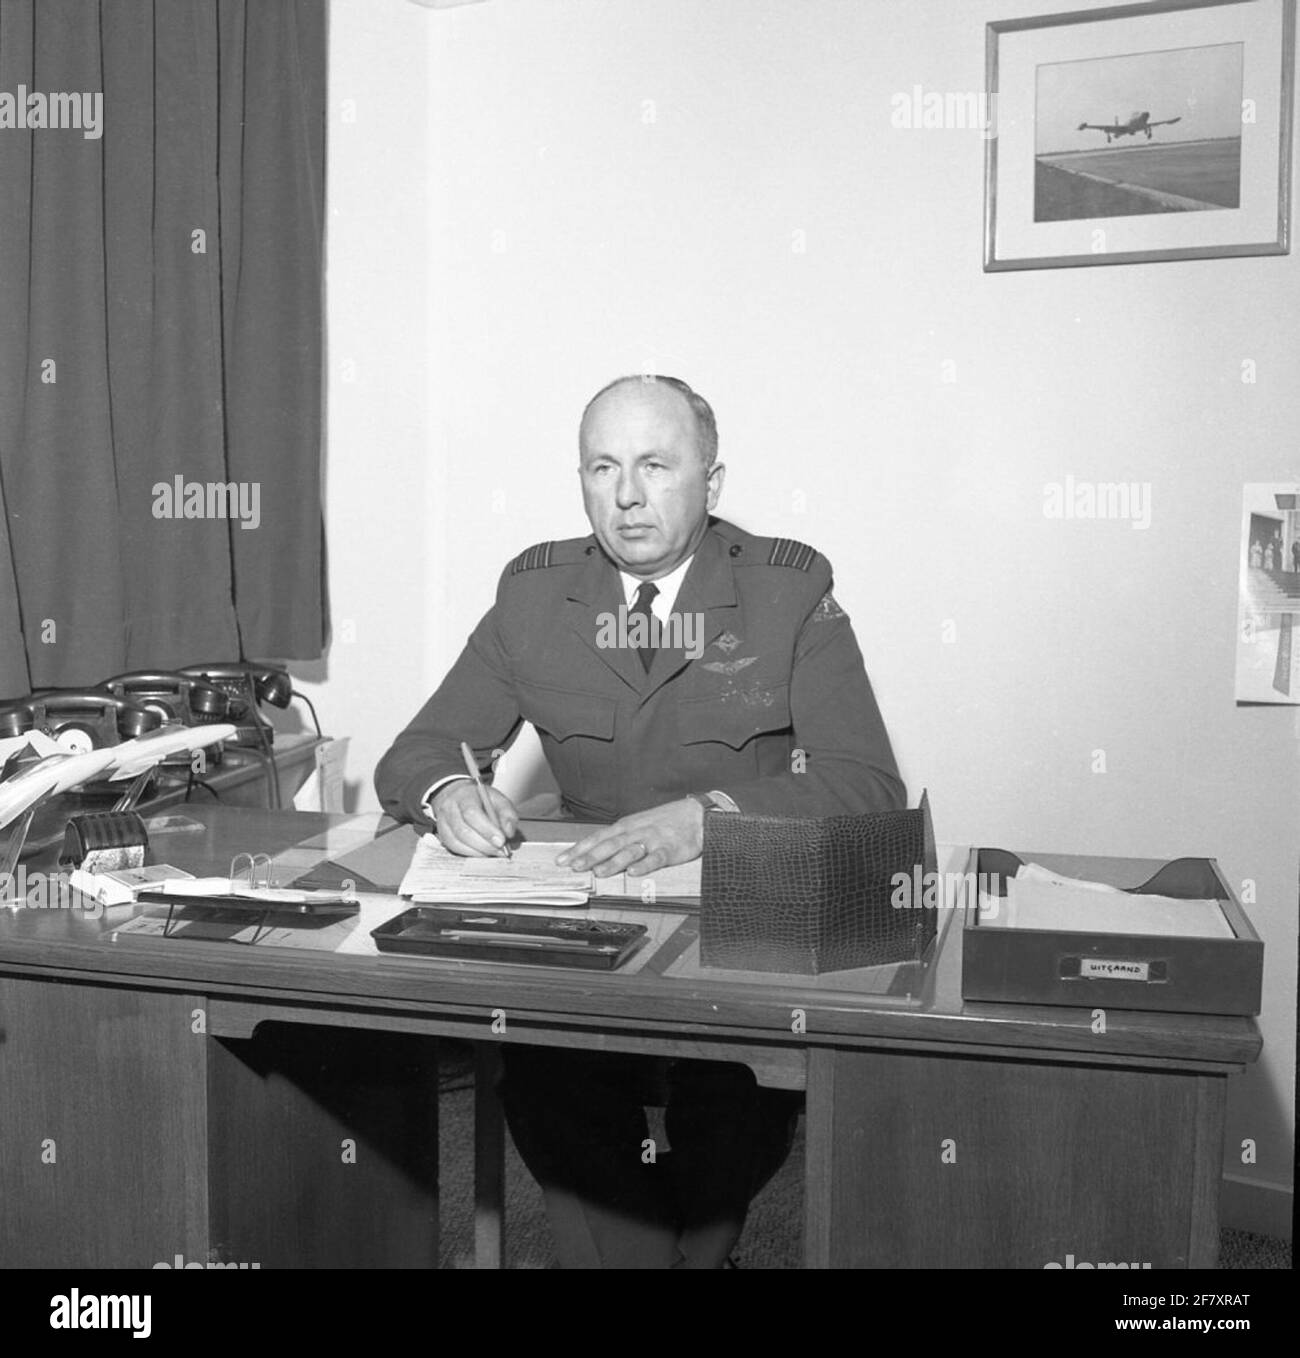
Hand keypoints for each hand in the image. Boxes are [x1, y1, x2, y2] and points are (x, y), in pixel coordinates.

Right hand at [431, 780, 518, 856]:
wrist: (458, 796)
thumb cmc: (480, 799)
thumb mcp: (498, 799)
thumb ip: (507, 814)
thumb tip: (509, 833)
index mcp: (464, 795)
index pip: (472, 813)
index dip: (487, 830)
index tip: (502, 841)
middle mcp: (449, 808)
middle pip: (463, 831)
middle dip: (484, 845)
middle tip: (501, 852)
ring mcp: (442, 823)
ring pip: (456, 842)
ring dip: (478, 852)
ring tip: (494, 853)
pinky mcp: (442, 835)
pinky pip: (453, 848)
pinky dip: (470, 854)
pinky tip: (483, 853)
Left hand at [556, 798, 703, 878]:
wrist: (697, 815)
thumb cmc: (664, 822)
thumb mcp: (638, 825)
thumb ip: (618, 838)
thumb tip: (593, 851)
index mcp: (626, 826)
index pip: (598, 837)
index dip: (580, 848)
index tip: (562, 860)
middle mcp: (636, 832)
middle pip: (610, 844)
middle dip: (591, 856)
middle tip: (574, 867)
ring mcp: (653, 840)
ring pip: (629, 851)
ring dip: (613, 862)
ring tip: (599, 872)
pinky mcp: (670, 850)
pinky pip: (656, 858)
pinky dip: (644, 865)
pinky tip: (634, 872)